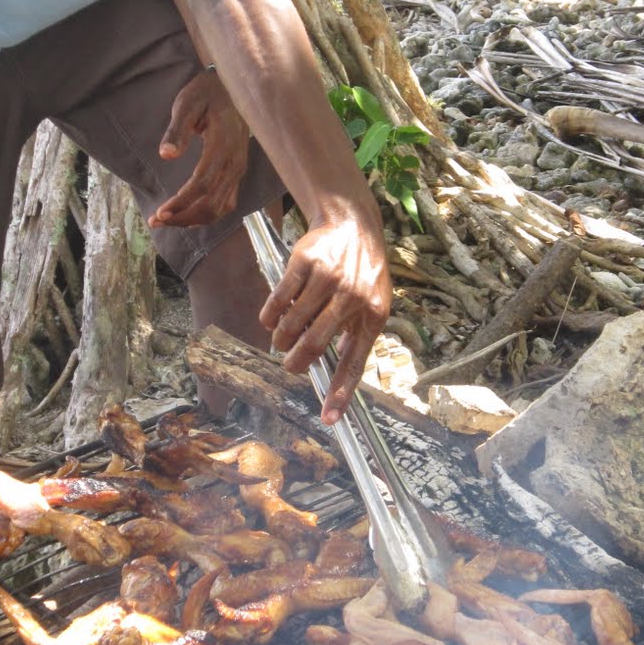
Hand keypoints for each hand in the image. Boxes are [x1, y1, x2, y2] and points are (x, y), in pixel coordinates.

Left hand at [149, 71, 249, 228]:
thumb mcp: (187, 104)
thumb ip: (177, 130)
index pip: (203, 184)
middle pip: (212, 203)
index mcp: (223, 146)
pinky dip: (208, 214)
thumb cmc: (206, 93)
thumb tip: (166, 155)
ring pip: (220, 208)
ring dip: (194, 219)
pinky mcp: (237, 172)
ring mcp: (238, 169)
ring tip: (169, 220)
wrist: (233, 87)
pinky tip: (188, 215)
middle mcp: (235, 162)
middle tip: (157, 220)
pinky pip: (226, 202)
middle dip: (183, 217)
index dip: (182, 203)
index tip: (160, 213)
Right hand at [259, 214, 391, 423]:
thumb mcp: (372, 304)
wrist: (353, 225)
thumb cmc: (363, 272)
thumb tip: (329, 373)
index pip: (354, 363)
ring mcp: (328, 279)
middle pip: (314, 346)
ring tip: (281, 340)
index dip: (340, 394)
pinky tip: (271, 320)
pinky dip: (270, 317)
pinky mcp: (304, 263)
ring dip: (281, 340)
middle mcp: (352, 298)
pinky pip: (278, 301)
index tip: (328, 419)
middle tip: (290, 365)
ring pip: (292, 325)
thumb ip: (354, 335)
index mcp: (373, 315)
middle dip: (296, 363)